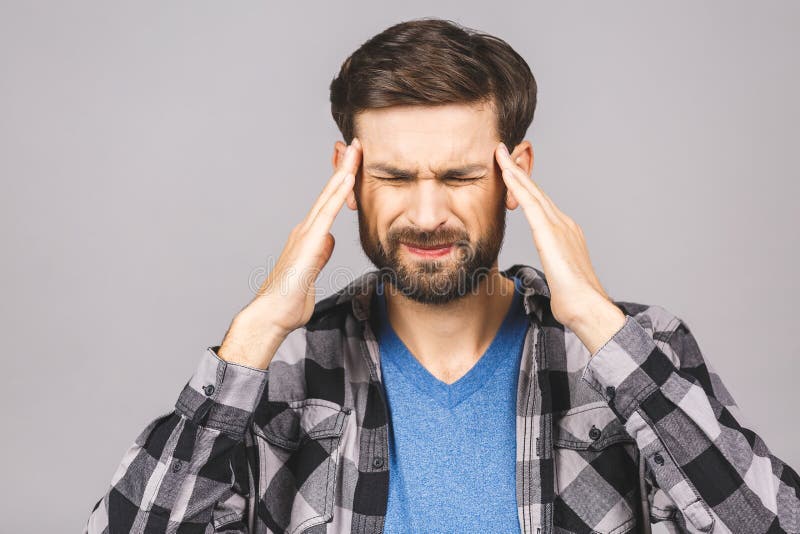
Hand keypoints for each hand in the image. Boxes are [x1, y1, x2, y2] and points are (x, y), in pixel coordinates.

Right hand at [218, 138, 361, 367]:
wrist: (272, 315)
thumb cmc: (289, 299)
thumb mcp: (312, 274)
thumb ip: (320, 256)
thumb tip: (328, 241)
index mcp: (309, 237)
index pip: (329, 204)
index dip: (340, 182)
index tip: (352, 163)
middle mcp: (306, 230)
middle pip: (329, 192)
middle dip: (343, 167)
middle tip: (356, 144)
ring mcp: (306, 233)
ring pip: (329, 196)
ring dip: (343, 171)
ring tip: (356, 151)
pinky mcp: (309, 242)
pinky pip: (328, 212)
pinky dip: (339, 193)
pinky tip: (348, 178)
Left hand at [495, 141, 623, 350]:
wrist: (588, 308)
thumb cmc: (575, 302)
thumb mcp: (559, 282)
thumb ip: (553, 273)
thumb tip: (552, 283)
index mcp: (565, 235)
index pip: (540, 206)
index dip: (525, 187)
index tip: (511, 173)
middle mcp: (564, 225)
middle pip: (537, 192)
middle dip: (519, 171)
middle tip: (503, 151)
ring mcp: (559, 226)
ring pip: (532, 192)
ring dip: (515, 171)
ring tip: (500, 154)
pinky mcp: (550, 233)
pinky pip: (530, 203)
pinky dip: (518, 185)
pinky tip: (506, 173)